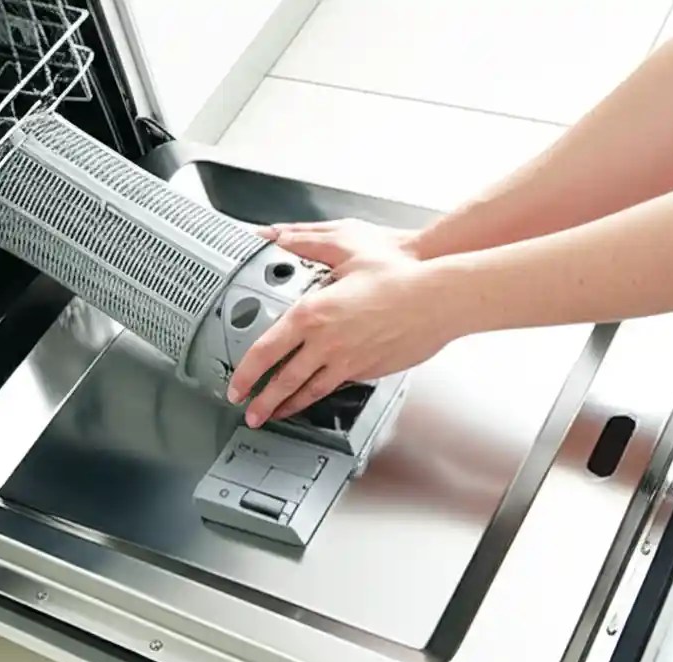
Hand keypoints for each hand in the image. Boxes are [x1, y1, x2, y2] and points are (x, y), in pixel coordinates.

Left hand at [226, 228, 455, 427]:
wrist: (436, 298)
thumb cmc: (398, 273)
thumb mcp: (345, 249)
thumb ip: (307, 244)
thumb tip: (278, 236)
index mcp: (312, 313)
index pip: (266, 351)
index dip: (246, 373)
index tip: (236, 385)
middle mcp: (326, 342)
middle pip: (284, 380)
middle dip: (262, 400)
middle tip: (250, 411)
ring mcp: (348, 360)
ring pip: (310, 390)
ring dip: (288, 405)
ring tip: (276, 413)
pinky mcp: (368, 369)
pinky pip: (336, 384)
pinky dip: (319, 393)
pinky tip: (314, 394)